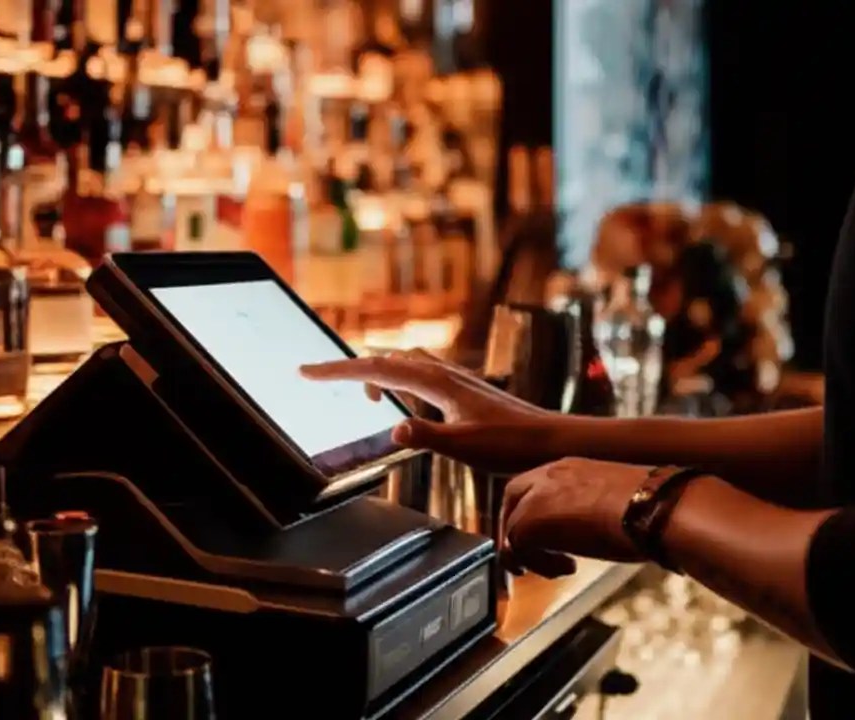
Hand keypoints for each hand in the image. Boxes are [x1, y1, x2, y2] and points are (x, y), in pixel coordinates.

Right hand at [300, 349, 558, 471]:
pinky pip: (420, 372)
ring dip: (376, 371)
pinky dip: (399, 377)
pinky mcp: (463, 389)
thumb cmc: (510, 445)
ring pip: (404, 362)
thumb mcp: (465, 447)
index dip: (337, 370)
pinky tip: (404, 396)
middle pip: (384, 360)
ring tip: (363, 392)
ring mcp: (454, 379)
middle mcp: (443, 373)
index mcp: (436, 383)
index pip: (376, 370)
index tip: (306, 371)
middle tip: (318, 376)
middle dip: (349, 367)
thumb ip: (427, 436)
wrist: (549, 439)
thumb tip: (393, 428)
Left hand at [500, 458, 650, 577]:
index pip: (533, 483)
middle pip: (511, 499)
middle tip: (528, 555)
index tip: (542, 534)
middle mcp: (548, 475)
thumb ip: (591, 505)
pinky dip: (538, 564)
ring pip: (511, 528)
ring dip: (531, 555)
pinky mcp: (532, 521)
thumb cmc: (652, 507)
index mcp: (569, 466)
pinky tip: (568, 569)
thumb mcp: (614, 497)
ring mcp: (537, 497)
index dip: (532, 510)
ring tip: (558, 569)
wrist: (658, 508)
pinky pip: (516, 548)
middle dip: (515, 528)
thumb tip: (591, 527)